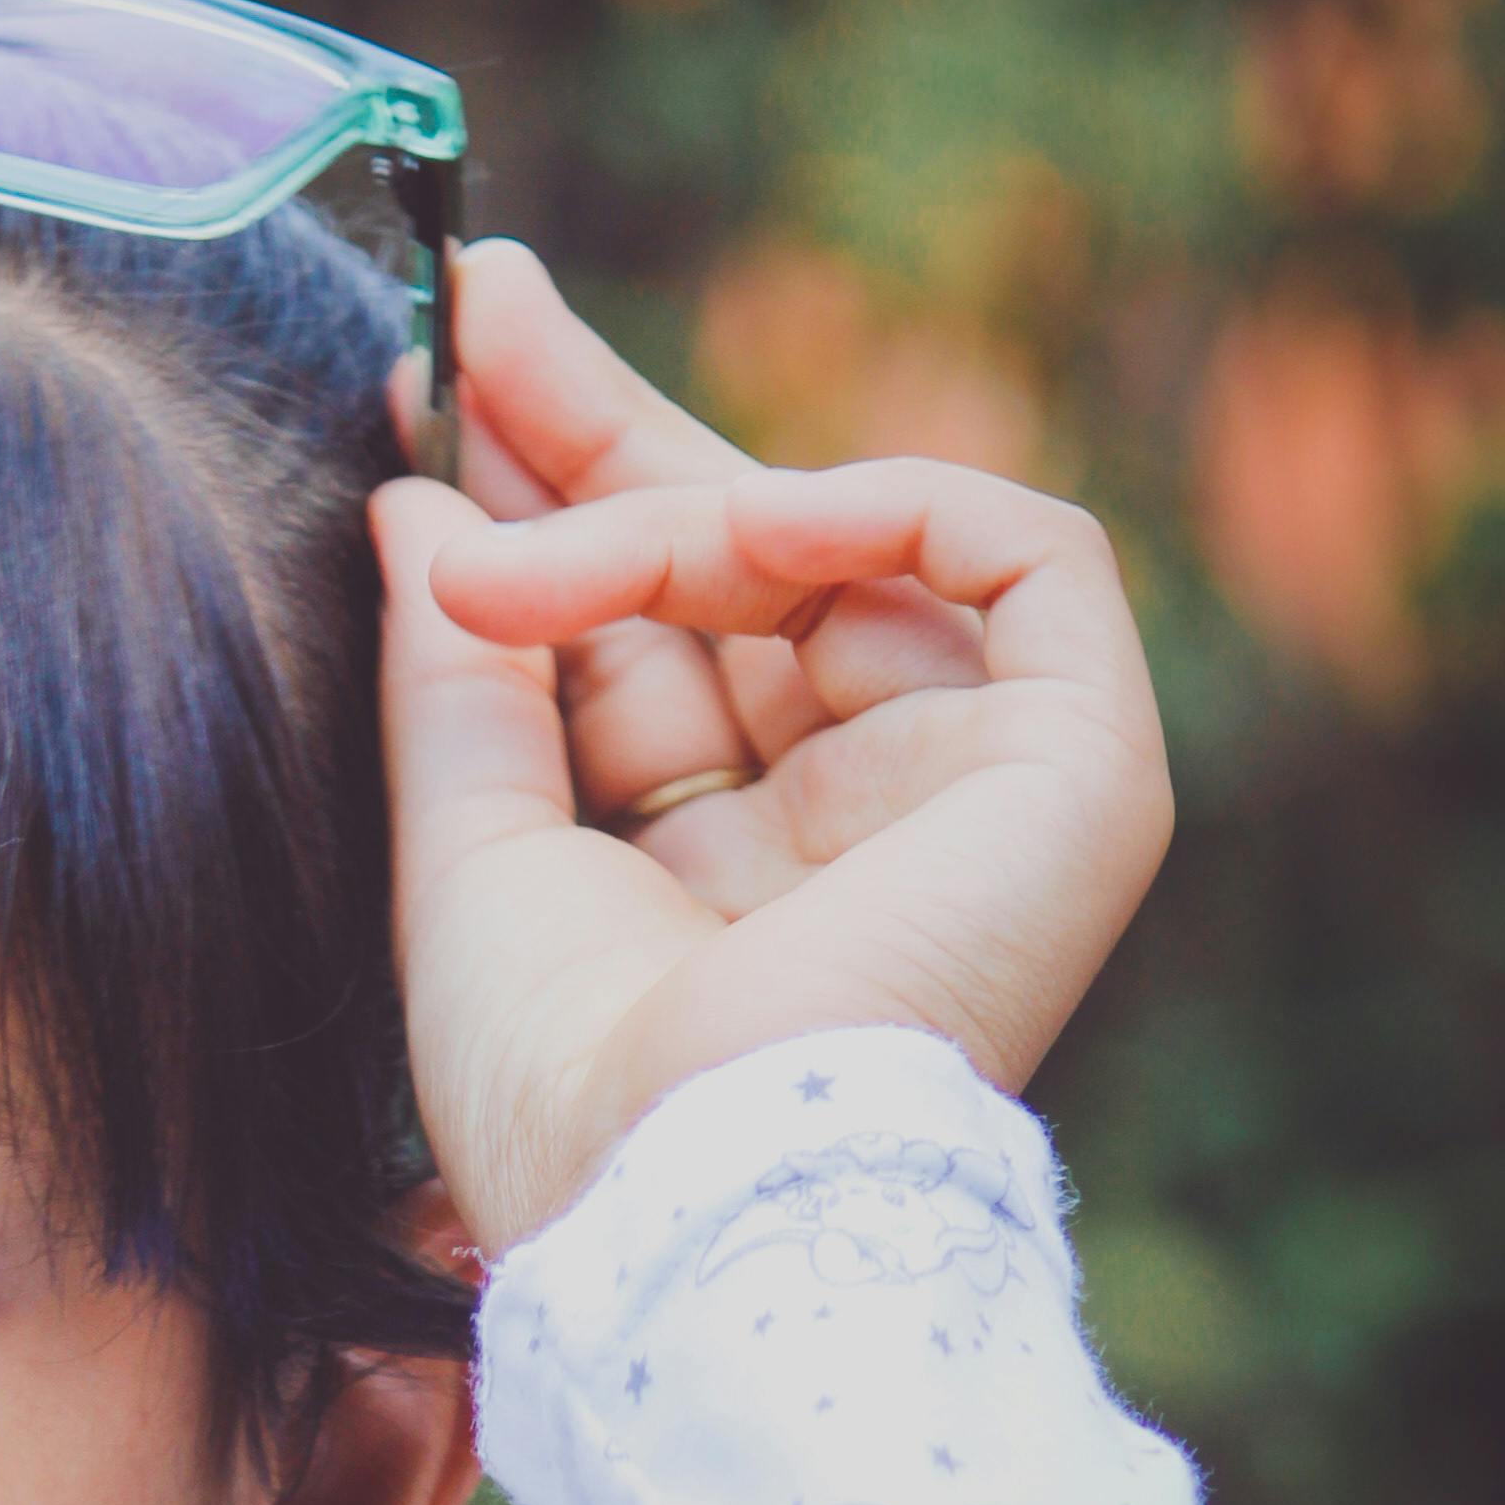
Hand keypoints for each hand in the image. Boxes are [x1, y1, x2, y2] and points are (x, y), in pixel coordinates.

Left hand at [375, 241, 1173, 1261]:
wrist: (686, 1200)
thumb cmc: (565, 1089)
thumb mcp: (466, 850)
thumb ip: (456, 672)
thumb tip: (420, 498)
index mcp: (722, 871)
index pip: (649, 631)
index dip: (556, 496)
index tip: (437, 381)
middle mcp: (850, 828)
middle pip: (736, 570)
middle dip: (601, 429)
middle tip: (477, 305)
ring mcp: (969, 796)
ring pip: (839, 555)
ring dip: (664, 509)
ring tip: (519, 548)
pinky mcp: (1083, 774)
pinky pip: (1021, 557)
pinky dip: (884, 504)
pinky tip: (742, 519)